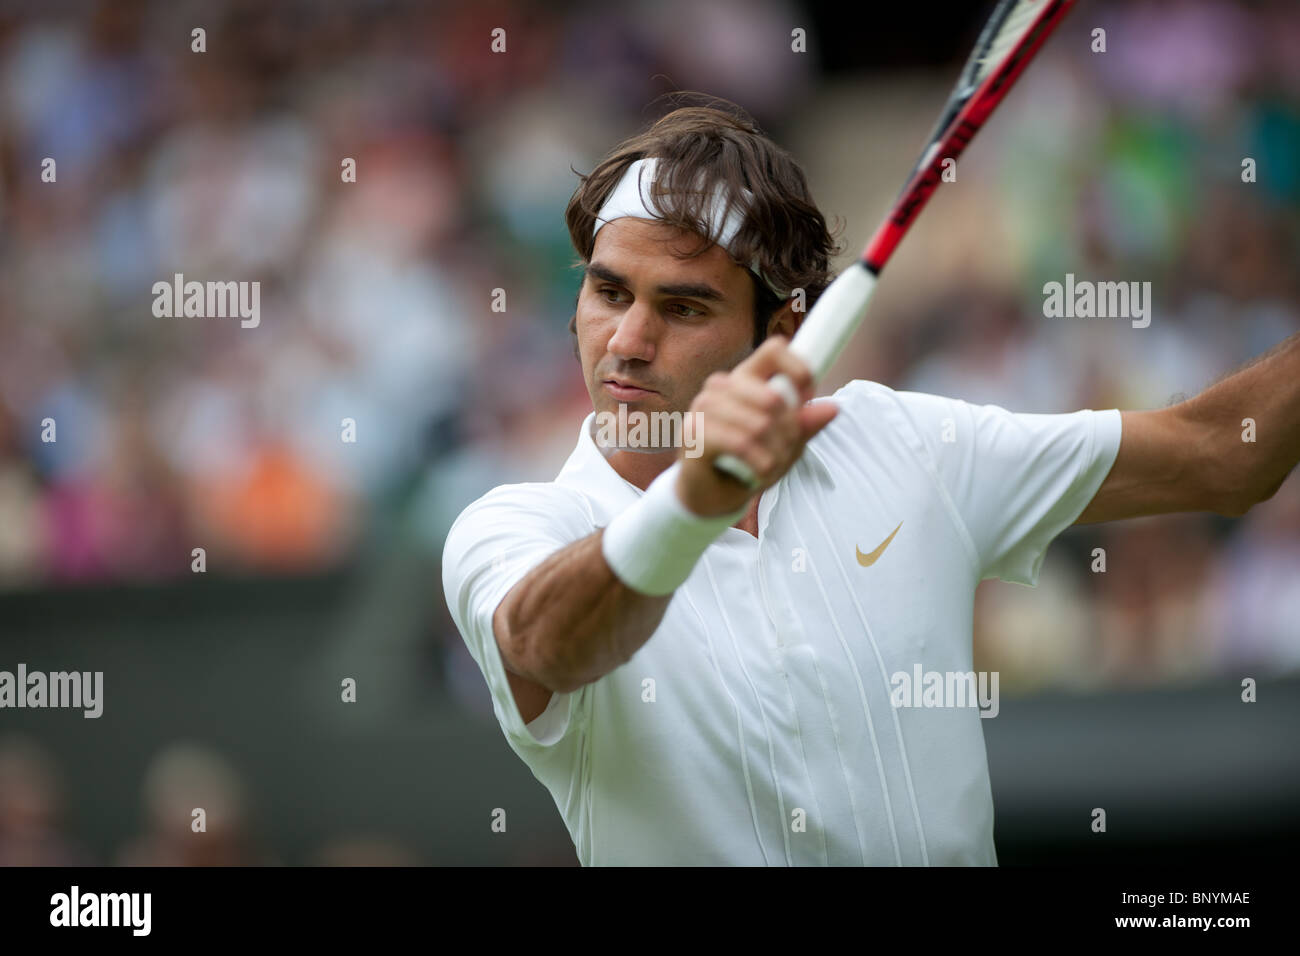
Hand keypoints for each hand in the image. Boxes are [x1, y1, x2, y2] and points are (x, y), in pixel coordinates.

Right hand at [675, 335, 838, 516]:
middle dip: (790, 432)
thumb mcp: (784, 444)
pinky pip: (741, 443)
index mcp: (745, 377)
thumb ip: (804, 424)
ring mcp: (703, 406)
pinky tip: (760, 473)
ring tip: (773, 467)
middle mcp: (721, 385)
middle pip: (773, 397)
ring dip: (776, 453)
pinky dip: (760, 464)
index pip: (775, 350)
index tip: (806, 399)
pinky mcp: (694, 432)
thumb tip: (832, 408)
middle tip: (788, 452)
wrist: (710, 496)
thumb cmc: (747, 462)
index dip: (799, 371)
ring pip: (760, 424)